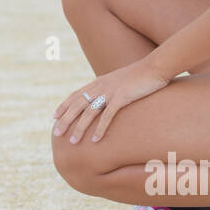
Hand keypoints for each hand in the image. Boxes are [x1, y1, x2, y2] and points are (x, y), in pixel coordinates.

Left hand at [52, 61, 170, 143]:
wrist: (155, 67)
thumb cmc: (140, 77)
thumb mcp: (120, 82)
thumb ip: (110, 89)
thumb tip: (105, 100)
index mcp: (99, 82)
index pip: (76, 95)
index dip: (64, 106)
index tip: (54, 117)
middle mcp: (100, 86)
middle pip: (77, 105)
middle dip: (66, 120)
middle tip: (56, 134)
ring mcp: (110, 91)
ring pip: (89, 112)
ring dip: (80, 128)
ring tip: (73, 141)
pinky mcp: (122, 97)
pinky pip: (107, 115)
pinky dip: (100, 128)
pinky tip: (96, 139)